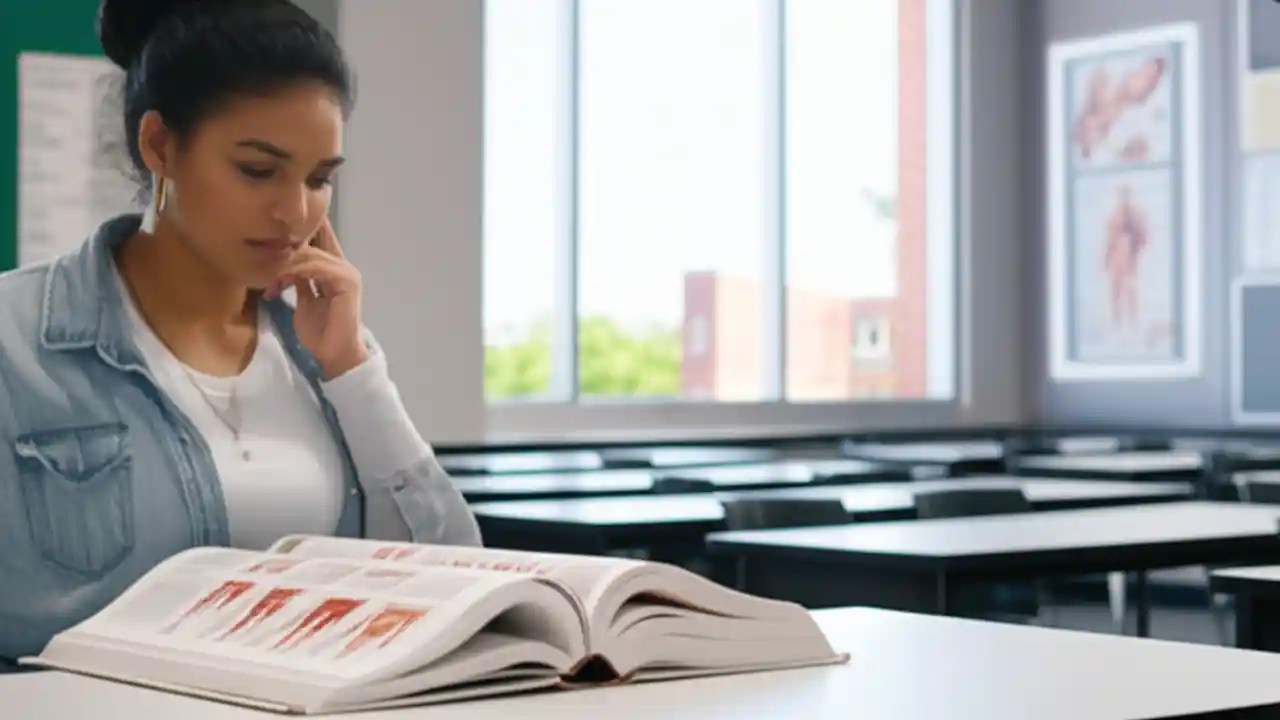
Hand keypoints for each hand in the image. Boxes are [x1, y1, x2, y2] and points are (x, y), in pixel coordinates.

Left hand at [263, 217, 368, 379]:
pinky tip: (280, 281)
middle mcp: (342, 266)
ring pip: (312, 254)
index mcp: (334, 269)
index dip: (297, 232)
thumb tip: (283, 264)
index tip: (266, 239)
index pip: (319, 238)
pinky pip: (318, 267)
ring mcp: (347, 273)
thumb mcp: (304, 299)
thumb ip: (299, 280)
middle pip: (313, 240)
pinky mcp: (347, 282)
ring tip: (268, 276)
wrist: (335, 355)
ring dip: (286, 263)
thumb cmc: (320, 333)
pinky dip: (296, 271)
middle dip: (284, 249)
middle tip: (260, 259)